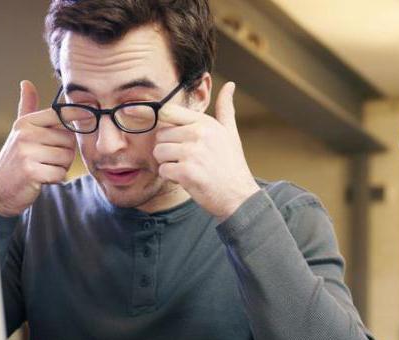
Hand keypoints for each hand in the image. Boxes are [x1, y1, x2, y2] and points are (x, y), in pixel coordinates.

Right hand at [0, 80, 78, 216]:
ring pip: (67, 157)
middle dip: (65, 152)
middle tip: (47, 159)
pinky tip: (41, 179)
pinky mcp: (31, 171)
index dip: (78, 114)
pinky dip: (56, 179)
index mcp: (26, 123)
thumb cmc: (16, 159)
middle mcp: (25, 134)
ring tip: (43, 168)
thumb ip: (27, 108)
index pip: (59, 114)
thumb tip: (26, 83)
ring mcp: (27, 152)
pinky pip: (60, 173)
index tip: (93, 112)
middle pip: (69, 140)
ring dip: (61, 166)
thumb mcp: (20, 131)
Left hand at [153, 82, 259, 220]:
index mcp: (206, 123)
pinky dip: (170, 177)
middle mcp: (199, 134)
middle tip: (185, 159)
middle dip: (168, 149)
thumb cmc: (232, 165)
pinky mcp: (186, 172)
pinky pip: (162, 170)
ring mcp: (192, 153)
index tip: (170, 137)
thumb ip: (226, 109)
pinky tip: (185, 179)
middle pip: (161, 135)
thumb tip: (230, 85)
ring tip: (186, 169)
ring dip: (167, 164)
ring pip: (159, 152)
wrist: (239, 197)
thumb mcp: (231, 133)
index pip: (168, 112)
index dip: (163, 124)